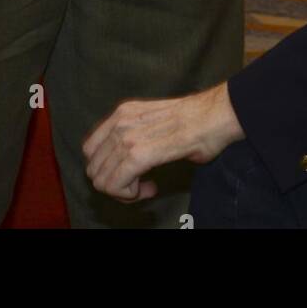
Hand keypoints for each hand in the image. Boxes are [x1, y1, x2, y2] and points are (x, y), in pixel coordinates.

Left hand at [83, 82, 244, 202]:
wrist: (215, 115)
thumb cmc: (195, 121)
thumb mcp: (153, 121)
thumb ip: (135, 136)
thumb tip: (126, 164)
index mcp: (122, 113)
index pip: (91, 150)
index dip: (107, 169)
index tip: (130, 174)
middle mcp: (120, 122)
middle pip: (94, 168)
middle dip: (114, 184)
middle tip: (139, 186)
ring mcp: (127, 137)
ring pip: (102, 180)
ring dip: (123, 191)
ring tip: (146, 187)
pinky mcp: (139, 153)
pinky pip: (116, 185)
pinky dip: (130, 194)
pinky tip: (151, 188)